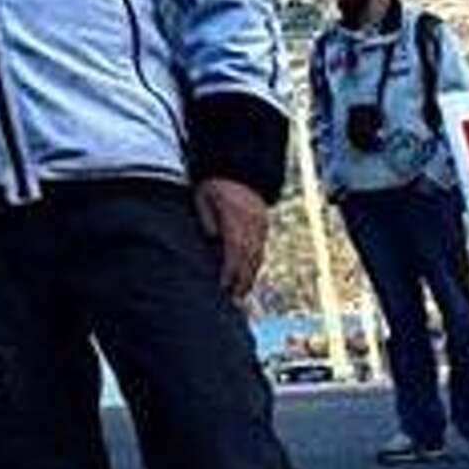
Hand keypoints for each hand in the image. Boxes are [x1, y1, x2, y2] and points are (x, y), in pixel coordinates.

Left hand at [194, 176, 267, 299]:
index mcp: (237, 220)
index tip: (221, 288)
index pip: (234, 253)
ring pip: (256, 259)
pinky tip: (247, 277)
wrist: (241, 166)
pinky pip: (260, 252)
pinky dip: (253, 266)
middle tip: (231, 302)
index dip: (229, 273)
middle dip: (240, 283)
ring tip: (239, 296)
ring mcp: (260, 228)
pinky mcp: (263, 227)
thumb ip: (207, 216)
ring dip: (248, 278)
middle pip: (248, 262)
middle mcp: (252, 227)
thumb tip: (212, 237)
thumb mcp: (204, 195)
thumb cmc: (216, 183)